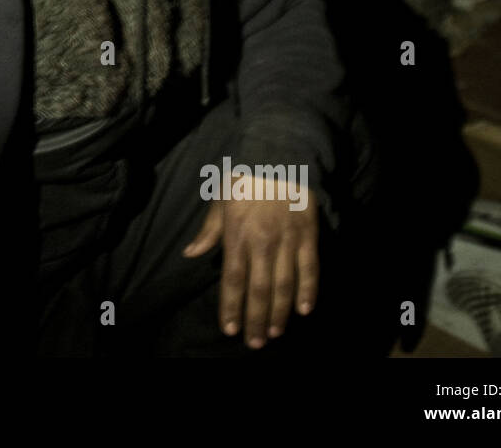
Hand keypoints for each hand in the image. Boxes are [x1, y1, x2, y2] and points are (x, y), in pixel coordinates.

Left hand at [182, 173, 318, 348]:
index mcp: (237, 235)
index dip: (231, 306)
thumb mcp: (220, 200)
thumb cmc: (245, 179)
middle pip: (258, 289)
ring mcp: (287, 240)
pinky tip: (304, 310)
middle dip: (255, 319)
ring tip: (275, 333)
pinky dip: (308, 290)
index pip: (232, 279)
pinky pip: (310, 268)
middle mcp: (262, 242)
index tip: (230, 329)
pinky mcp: (308, 235)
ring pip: (284, 284)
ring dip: (279, 312)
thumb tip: (190, 254)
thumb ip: (209, 231)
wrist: (280, 157)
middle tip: (255, 343)